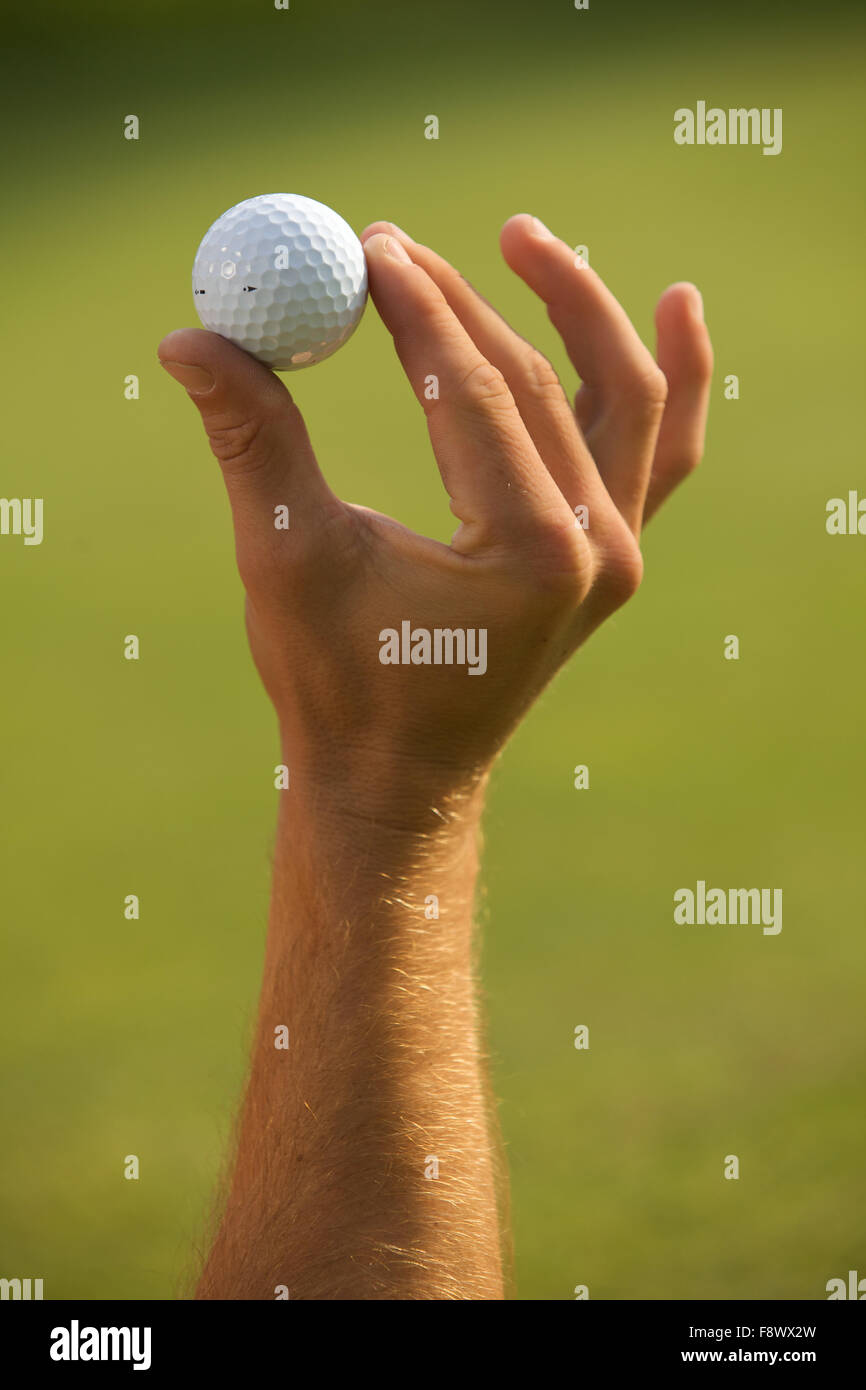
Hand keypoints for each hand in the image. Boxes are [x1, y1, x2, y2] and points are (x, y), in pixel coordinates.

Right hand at [158, 215, 711, 827]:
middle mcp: (596, 550)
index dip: (416, 309)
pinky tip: (677, 302)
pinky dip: (672, 379)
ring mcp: (617, 555)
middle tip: (391, 245)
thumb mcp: (289, 561)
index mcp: (530, 554)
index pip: (472, 392)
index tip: (368, 246)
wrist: (398, 777)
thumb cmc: (340, 684)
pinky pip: (658, 452)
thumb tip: (187, 337)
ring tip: (526, 235)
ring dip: (582, 310)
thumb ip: (254, 442)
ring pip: (624, 400)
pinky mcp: (612, 556)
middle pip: (534, 383)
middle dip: (459, 305)